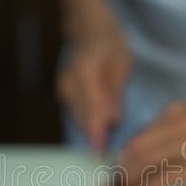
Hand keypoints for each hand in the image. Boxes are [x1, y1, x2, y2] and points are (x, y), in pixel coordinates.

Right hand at [57, 25, 130, 151]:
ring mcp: (63, 88)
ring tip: (108, 145)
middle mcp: (68, 81)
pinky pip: (77, 116)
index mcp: (85, 70)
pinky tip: (100, 134)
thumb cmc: (110, 47)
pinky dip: (88, 125)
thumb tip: (112, 121)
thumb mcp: (122, 65)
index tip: (100, 150)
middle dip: (96, 136)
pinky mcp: (64, 96)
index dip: (96, 131)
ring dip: (92, 132)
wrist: (89, 33)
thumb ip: (115, 93)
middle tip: (110, 152)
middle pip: (81, 117)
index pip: (91, 107)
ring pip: (78, 120)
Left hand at [117, 102, 185, 185]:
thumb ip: (173, 133)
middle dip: (122, 171)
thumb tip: (149, 155)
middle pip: (135, 150)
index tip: (121, 171)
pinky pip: (163, 179)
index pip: (139, 136)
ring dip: (131, 182)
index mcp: (176, 111)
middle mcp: (178, 123)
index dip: (124, 157)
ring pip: (144, 164)